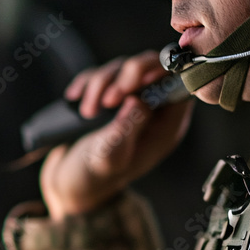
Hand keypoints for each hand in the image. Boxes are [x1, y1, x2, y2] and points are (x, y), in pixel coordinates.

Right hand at [40, 50, 192, 218]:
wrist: (70, 181)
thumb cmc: (96, 175)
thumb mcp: (111, 156)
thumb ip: (127, 128)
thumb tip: (139, 99)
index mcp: (165, 127)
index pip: (180, 86)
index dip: (164, 74)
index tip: (138, 82)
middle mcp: (152, 110)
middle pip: (153, 68)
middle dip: (128, 75)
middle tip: (109, 100)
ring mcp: (128, 100)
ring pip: (123, 67)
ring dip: (101, 83)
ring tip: (87, 113)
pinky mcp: (106, 94)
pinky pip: (100, 73)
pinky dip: (86, 83)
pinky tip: (75, 100)